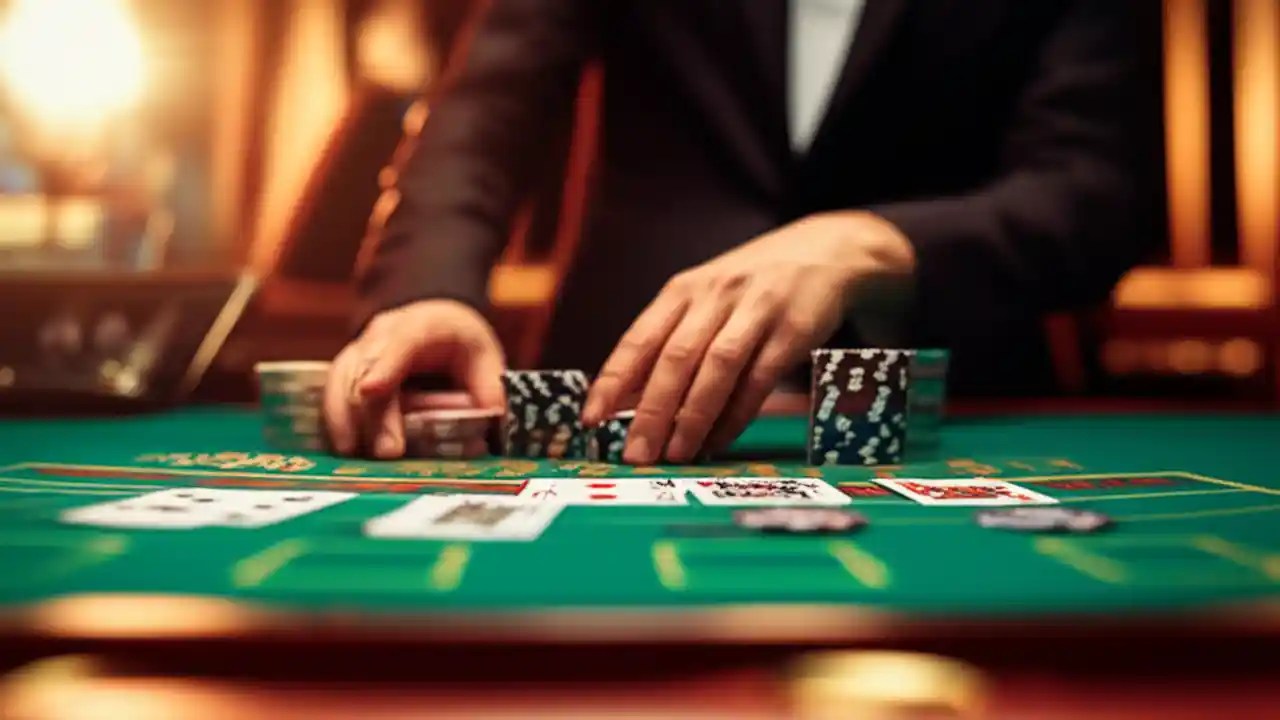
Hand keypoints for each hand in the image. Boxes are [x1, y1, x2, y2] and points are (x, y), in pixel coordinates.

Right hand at [324, 299, 505, 457]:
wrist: (432, 319)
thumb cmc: (459, 341)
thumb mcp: (485, 357)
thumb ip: (489, 389)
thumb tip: (491, 424)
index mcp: (422, 326)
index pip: (402, 341)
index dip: (386, 366)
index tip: (371, 390)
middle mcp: (383, 335)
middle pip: (368, 368)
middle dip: (374, 412)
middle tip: (387, 452)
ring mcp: (360, 351)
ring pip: (341, 378)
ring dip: (344, 417)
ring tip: (353, 452)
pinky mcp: (347, 372)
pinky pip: (333, 392)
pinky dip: (335, 419)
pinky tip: (343, 447)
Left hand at [581, 211, 914, 463]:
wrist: (826, 251)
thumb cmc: (752, 287)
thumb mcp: (706, 299)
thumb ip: (670, 342)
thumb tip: (626, 399)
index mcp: (683, 290)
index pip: (639, 339)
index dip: (612, 381)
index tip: (591, 419)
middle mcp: (715, 295)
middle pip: (675, 357)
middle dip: (651, 410)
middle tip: (635, 453)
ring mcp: (756, 310)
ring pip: (717, 368)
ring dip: (692, 416)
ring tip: (674, 455)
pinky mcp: (793, 329)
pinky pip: (759, 379)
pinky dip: (735, 414)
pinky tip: (717, 440)